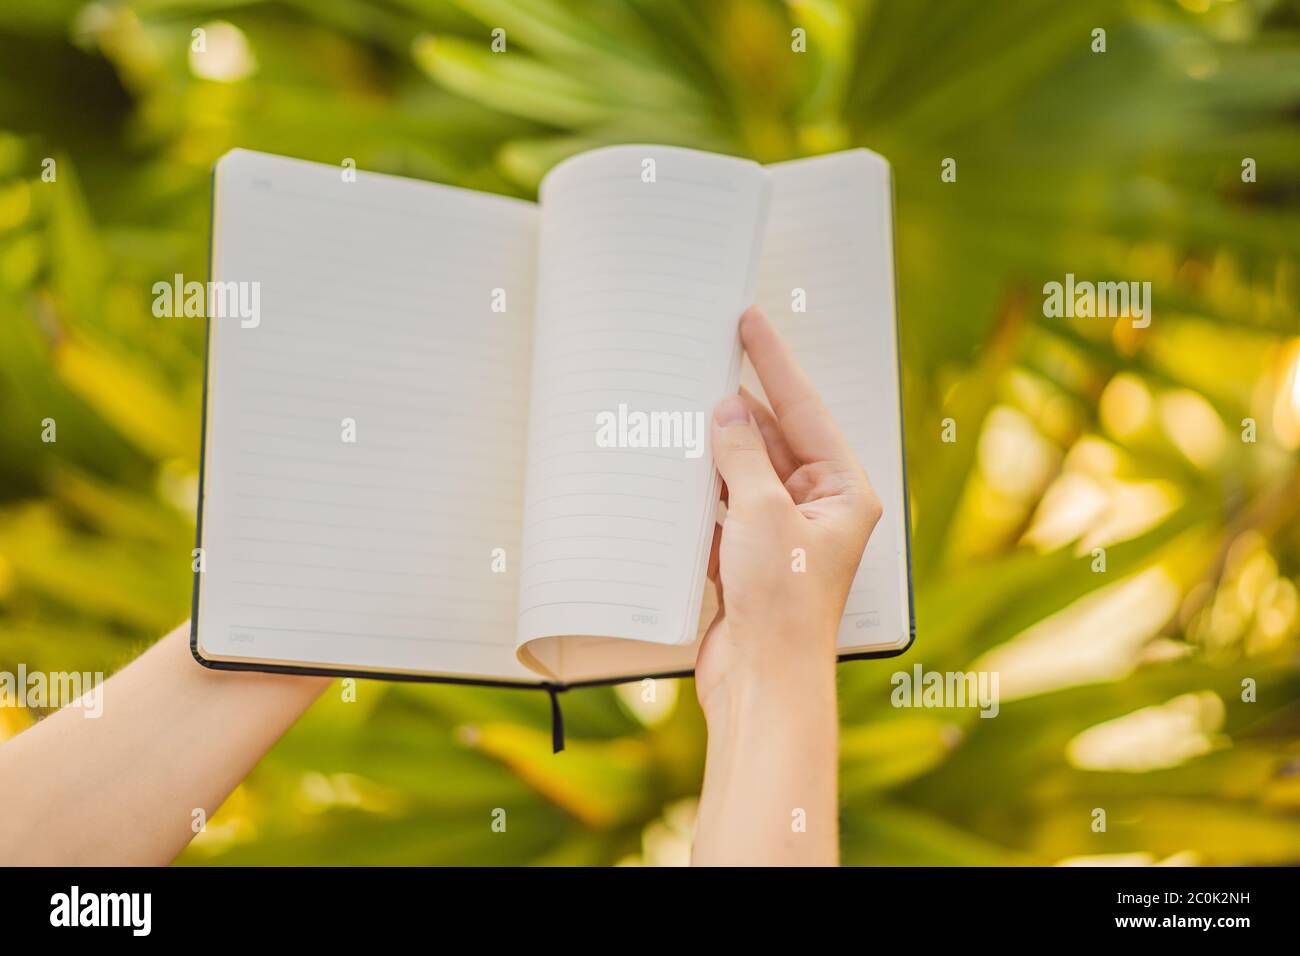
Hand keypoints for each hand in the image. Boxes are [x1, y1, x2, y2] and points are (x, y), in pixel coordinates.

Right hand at [691, 306, 880, 865]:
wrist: (762, 681)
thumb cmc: (782, 602)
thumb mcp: (762, 512)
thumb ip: (743, 455)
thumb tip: (729, 410)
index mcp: (845, 492)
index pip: (806, 410)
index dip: (774, 363)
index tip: (749, 320)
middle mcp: (820, 510)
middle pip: (776, 440)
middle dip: (740, 409)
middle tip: (704, 361)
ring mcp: (784, 535)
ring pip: (746, 474)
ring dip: (715, 451)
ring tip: (681, 411)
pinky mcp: (750, 560)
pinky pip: (723, 510)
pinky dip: (700, 493)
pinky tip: (672, 472)